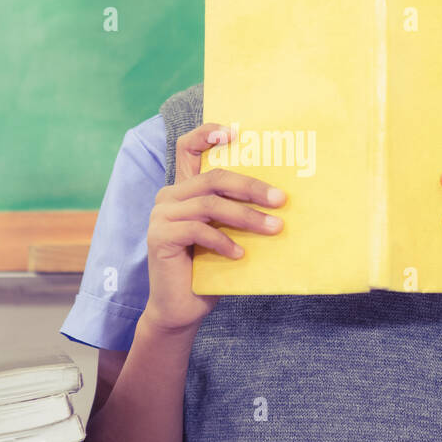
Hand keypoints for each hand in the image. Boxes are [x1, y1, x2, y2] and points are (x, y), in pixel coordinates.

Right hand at [145, 122, 286, 333]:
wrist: (183, 308)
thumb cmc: (210, 269)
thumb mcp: (227, 233)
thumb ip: (237, 211)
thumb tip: (281, 197)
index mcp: (185, 189)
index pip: (189, 147)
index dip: (208, 133)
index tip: (236, 132)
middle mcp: (169, 196)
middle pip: (214, 177)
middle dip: (252, 187)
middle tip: (281, 199)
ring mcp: (161, 215)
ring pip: (211, 204)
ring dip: (247, 217)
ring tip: (274, 229)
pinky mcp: (159, 236)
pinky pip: (199, 230)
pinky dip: (224, 242)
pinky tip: (240, 255)